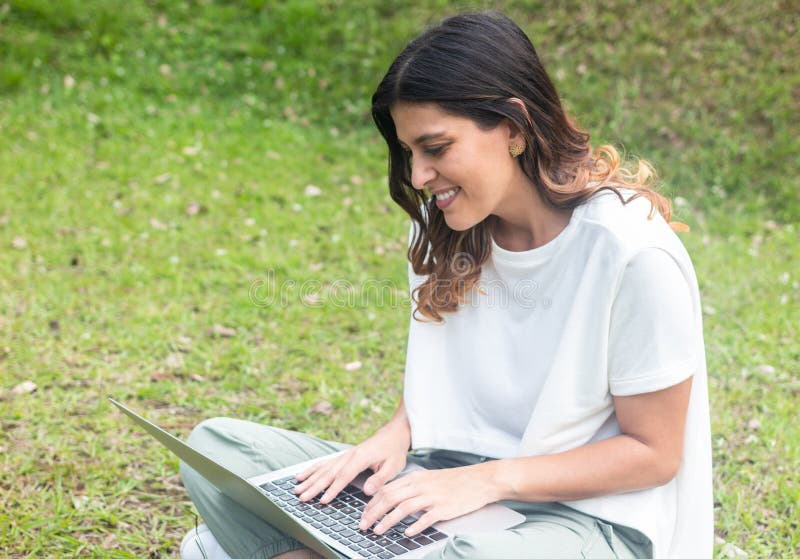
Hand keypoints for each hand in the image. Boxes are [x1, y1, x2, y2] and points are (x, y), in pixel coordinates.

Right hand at [293, 421, 409, 503]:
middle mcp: (349, 455)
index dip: (333, 489)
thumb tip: (367, 491)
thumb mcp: (393, 466)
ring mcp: (344, 455)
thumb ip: (380, 479)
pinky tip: (302, 475)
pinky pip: (325, 463)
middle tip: (302, 498)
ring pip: (324, 468)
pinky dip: (312, 469)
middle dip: (314, 486)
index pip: (344, 476)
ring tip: (297, 489)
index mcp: (360, 458)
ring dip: (310, 479)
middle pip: (329, 473)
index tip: (323, 500)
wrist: (393, 433)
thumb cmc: (394, 450)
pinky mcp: (343, 456)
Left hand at [359, 464, 497, 536]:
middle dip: (373, 513)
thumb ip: (411, 487)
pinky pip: (425, 518)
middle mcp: (421, 486)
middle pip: (390, 498)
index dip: (372, 503)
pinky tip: (406, 533)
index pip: (387, 489)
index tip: (363, 514)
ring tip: (377, 531)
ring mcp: (432, 496)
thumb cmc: (455, 481)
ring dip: (387, 520)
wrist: (479, 480)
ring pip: (403, 508)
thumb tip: (392, 498)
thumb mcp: (429, 479)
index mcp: (415, 478)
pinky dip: (414, 525)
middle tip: (363, 525)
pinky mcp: (443, 508)